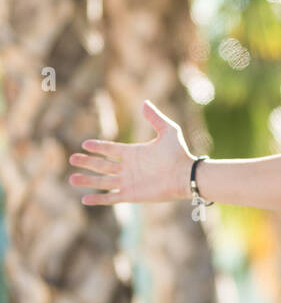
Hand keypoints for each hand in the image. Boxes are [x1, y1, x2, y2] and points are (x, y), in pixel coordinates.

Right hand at [68, 101, 196, 204]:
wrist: (186, 175)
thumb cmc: (179, 154)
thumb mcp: (168, 132)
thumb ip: (155, 118)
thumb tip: (144, 102)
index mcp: (134, 153)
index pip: (111, 149)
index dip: (98, 147)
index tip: (85, 144)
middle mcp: (129, 168)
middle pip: (102, 165)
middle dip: (87, 162)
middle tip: (72, 158)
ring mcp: (129, 182)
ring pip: (102, 181)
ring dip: (87, 180)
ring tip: (72, 178)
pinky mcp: (131, 195)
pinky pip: (111, 198)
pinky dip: (98, 199)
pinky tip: (85, 199)